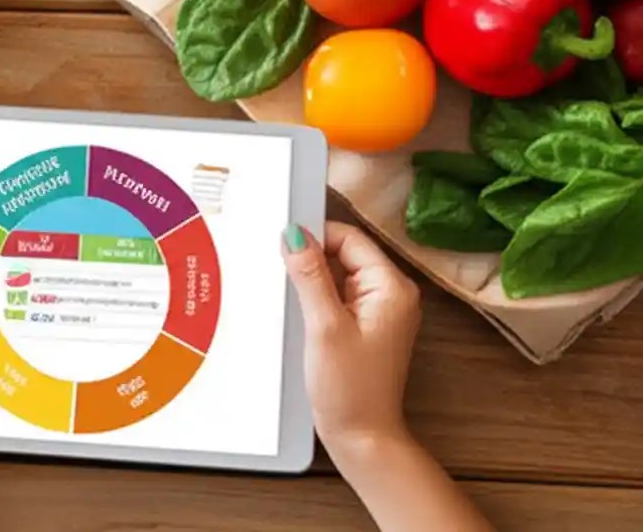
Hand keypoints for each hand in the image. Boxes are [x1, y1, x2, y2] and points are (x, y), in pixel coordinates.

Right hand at [282, 222, 421, 455]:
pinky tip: (300, 313)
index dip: (315, 236)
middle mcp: (391, 294)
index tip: (281, 244)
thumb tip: (294, 234)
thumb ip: (310, 276)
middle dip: (311, 258)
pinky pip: (339, 297)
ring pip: (339, 275)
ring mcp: (380, 311)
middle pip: (345, 254)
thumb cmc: (350, 389)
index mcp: (391, 287)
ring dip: (312, 280)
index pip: (350, 238)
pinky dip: (317, 299)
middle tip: (280, 273)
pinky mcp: (366, 327)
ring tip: (290, 297)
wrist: (362, 437)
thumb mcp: (324, 326)